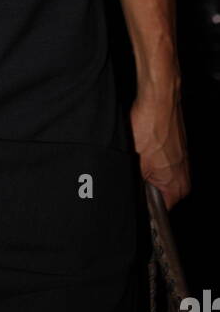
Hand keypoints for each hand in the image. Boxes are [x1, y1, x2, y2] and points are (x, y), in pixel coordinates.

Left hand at [130, 86, 190, 210]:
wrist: (158, 100)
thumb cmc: (150, 127)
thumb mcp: (134, 164)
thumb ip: (135, 187)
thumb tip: (128, 196)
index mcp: (177, 188)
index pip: (158, 211)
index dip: (141, 203)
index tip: (131, 193)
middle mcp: (183, 178)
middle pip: (156, 193)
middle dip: (141, 184)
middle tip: (134, 168)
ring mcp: (181, 163)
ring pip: (155, 176)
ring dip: (144, 169)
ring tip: (139, 155)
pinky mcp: (175, 150)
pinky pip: (158, 161)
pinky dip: (148, 156)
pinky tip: (142, 146)